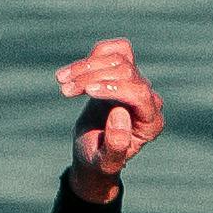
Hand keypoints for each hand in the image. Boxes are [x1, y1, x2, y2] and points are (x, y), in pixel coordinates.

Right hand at [55, 38, 165, 201]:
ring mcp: (138, 83)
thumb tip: (122, 112)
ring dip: (86, 66)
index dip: (114, 88)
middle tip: (64, 91)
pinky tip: (76, 69)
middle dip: (93, 77)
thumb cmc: (99, 158)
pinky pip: (117, 50)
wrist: (92, 149)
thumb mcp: (104, 161)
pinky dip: (95, 55)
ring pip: (118, 58)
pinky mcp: (127, 71)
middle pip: (127, 72)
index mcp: (151, 124)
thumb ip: (116, 144)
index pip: (139, 94)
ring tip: (61, 81)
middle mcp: (149, 100)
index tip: (87, 92)